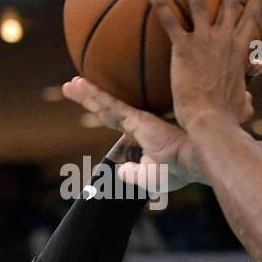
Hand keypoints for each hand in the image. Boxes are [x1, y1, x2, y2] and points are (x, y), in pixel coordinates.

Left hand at [63, 76, 202, 190]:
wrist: (190, 163)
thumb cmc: (175, 171)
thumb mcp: (148, 178)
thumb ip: (132, 174)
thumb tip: (119, 171)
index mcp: (141, 137)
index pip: (115, 122)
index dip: (101, 112)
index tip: (89, 106)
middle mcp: (138, 124)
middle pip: (106, 109)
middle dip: (88, 98)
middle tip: (71, 86)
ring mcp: (136, 119)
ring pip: (105, 104)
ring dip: (86, 93)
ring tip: (70, 83)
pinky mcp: (136, 117)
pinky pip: (110, 104)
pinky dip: (94, 94)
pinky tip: (79, 84)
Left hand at [151, 0, 261, 128]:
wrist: (211, 120)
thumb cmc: (227, 118)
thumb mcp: (243, 106)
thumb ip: (246, 97)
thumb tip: (248, 99)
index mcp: (241, 52)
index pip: (251, 20)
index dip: (256, 0)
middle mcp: (225, 41)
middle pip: (230, 2)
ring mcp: (204, 43)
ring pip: (199, 3)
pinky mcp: (183, 49)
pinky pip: (170, 22)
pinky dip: (161, 5)